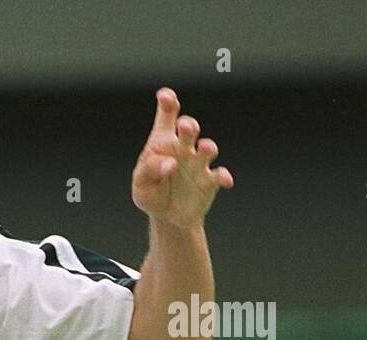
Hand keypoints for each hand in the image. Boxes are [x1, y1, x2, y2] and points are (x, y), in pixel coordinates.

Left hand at [132, 87, 234, 228]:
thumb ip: (149, 170)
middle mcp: (183, 148)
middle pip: (189, 129)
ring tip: (203, 148)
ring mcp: (198, 164)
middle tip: (184, 126)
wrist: (167, 216)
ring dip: (208, 146)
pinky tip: (225, 180)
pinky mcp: (209, 181)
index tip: (165, 96)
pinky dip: (223, 176)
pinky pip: (219, 175)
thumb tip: (169, 164)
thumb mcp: (141, 183)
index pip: (166, 118)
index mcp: (163, 143)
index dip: (167, 104)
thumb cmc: (152, 193)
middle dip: (189, 125)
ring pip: (207, 148)